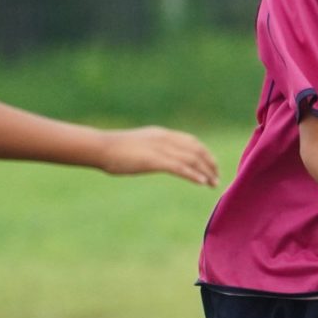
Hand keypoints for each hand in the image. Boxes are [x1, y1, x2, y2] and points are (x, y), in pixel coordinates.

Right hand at [100, 127, 219, 185]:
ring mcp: (160, 149)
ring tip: (213, 183)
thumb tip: (160, 159)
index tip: (212, 165)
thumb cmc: (115, 149)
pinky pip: (179, 168)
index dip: (205, 153)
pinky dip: (193, 175)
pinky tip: (201, 183)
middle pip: (196, 150)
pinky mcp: (153, 160)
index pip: (191, 141)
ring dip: (205, 172)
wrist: (101, 147)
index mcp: (162, 134)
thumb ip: (153, 149)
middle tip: (217, 177)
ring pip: (191, 159)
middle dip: (209, 164)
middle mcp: (165, 139)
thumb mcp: (140, 145)